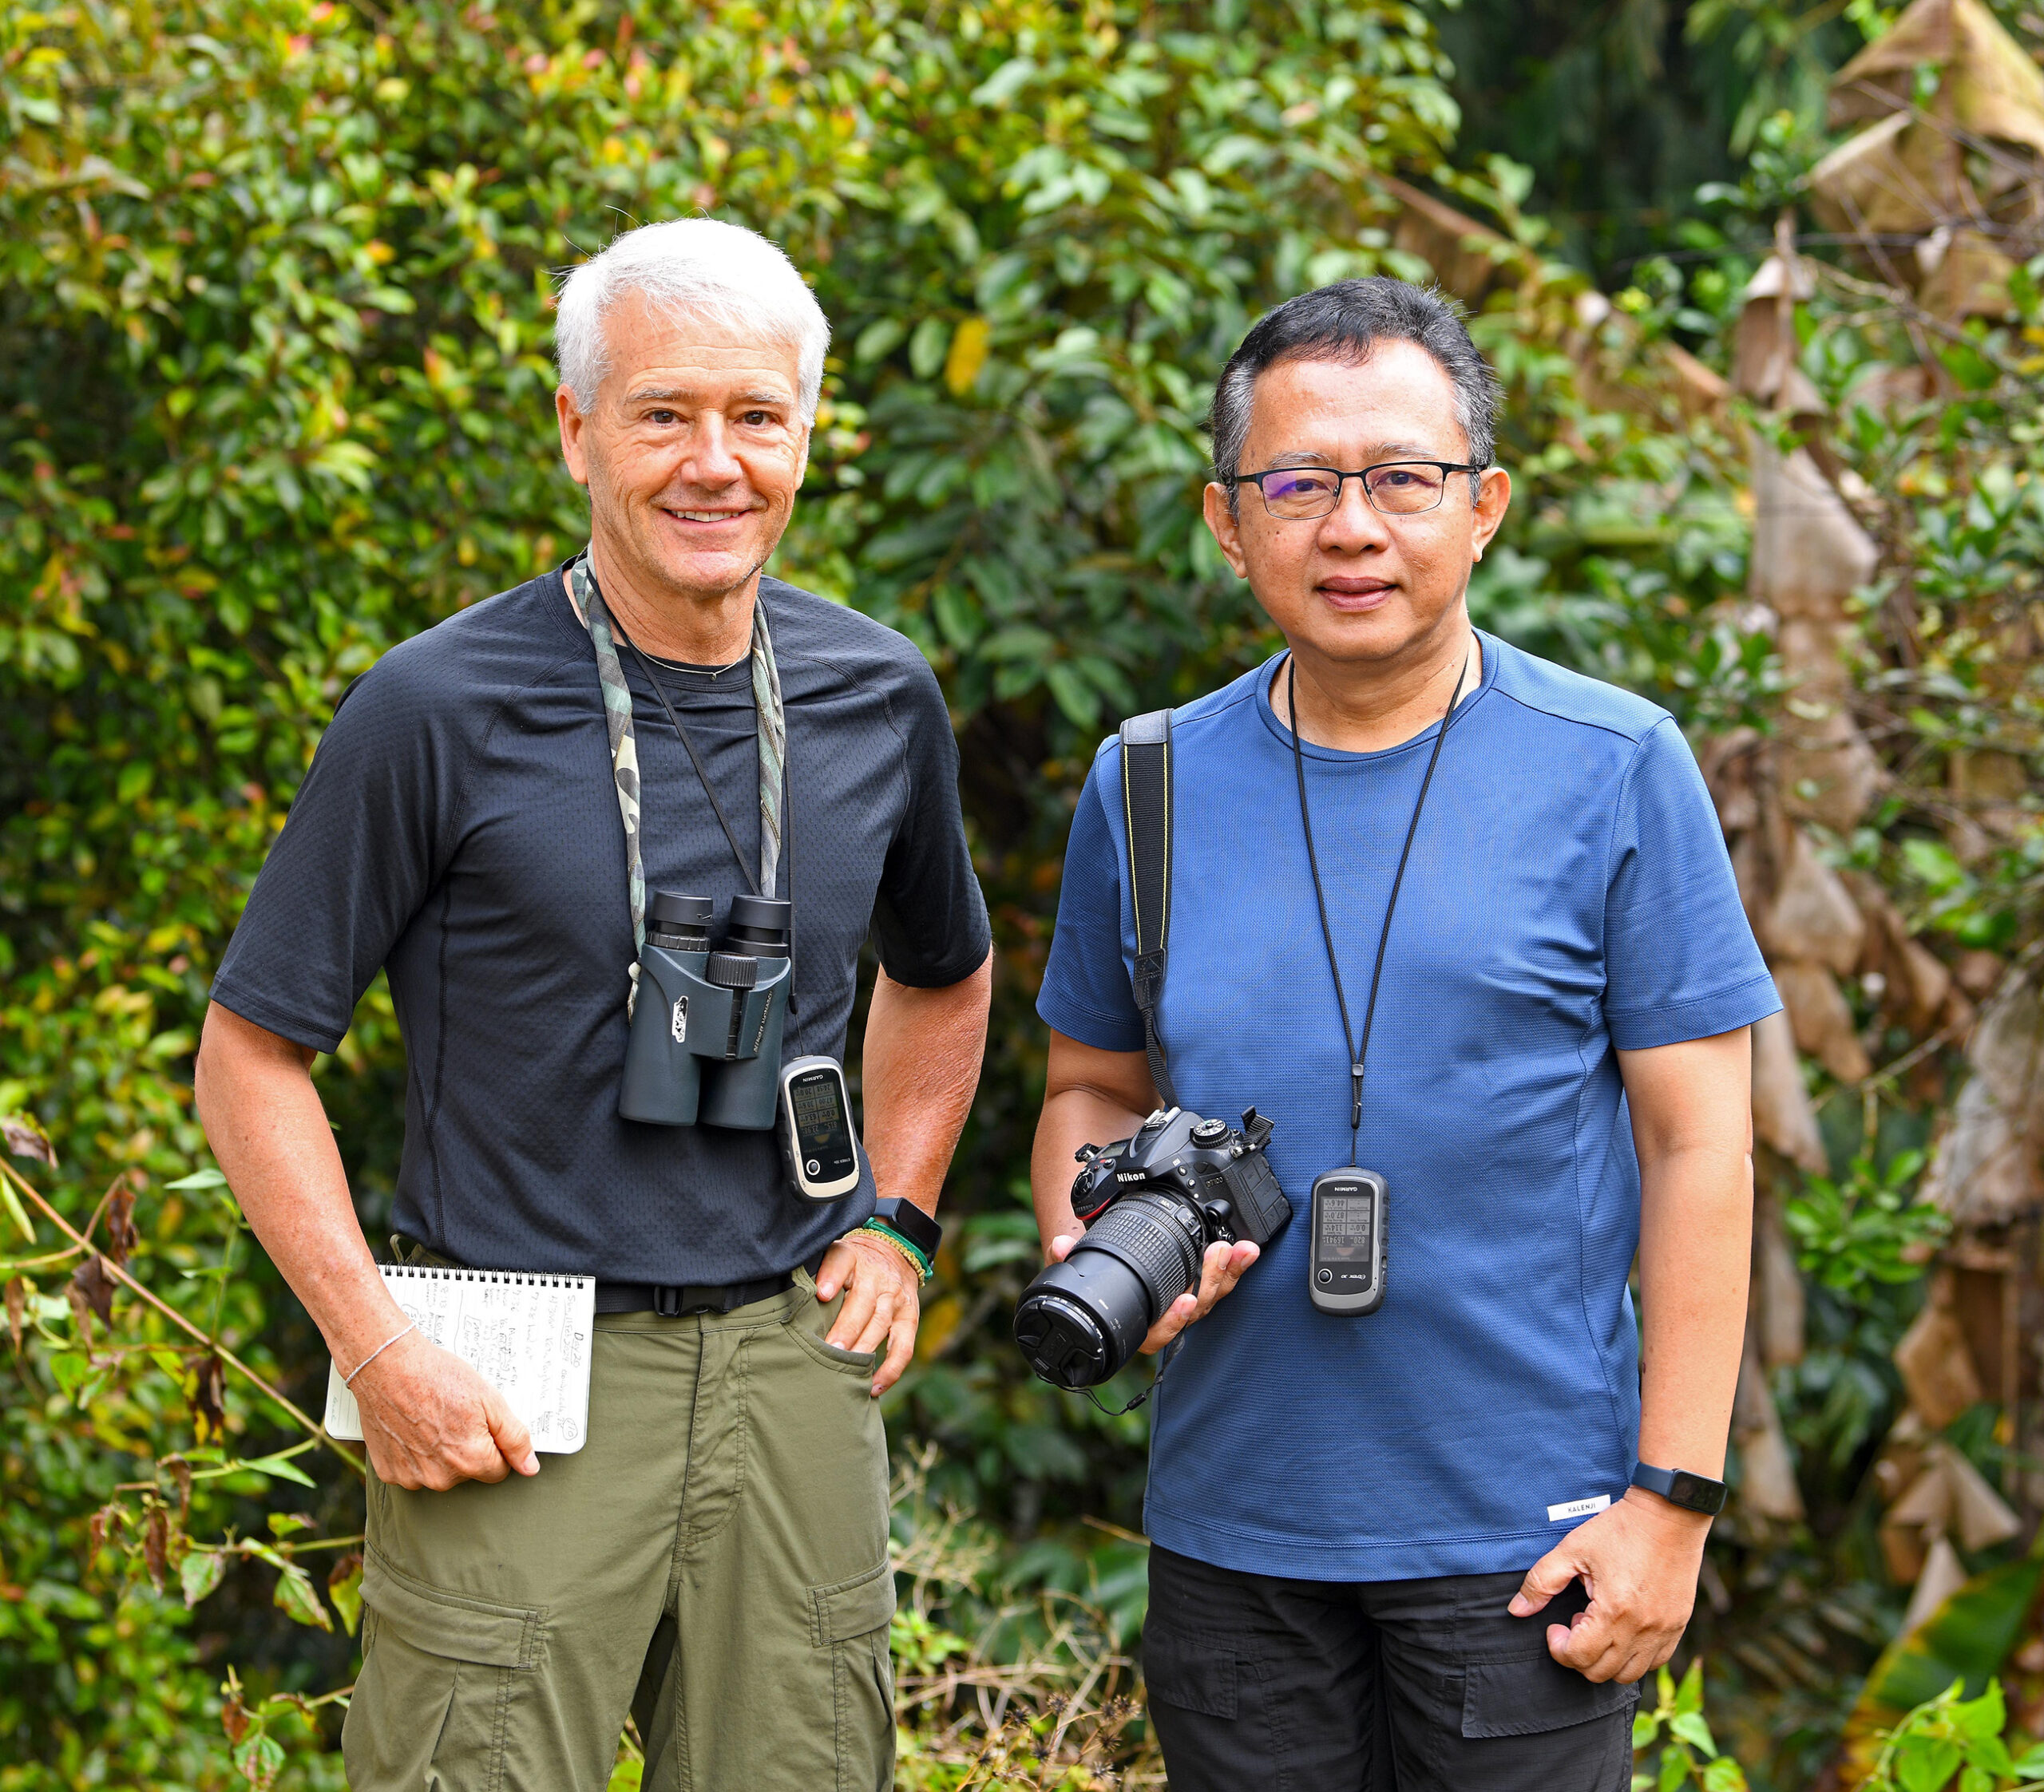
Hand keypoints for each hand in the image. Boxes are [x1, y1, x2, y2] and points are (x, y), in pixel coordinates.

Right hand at [352, 1331, 538, 1490]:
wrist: (387, 1367)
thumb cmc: (437, 1377)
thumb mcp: (489, 1399)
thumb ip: (514, 1437)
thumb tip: (530, 1467)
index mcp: (471, 1460)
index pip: (499, 1470)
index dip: (495, 1446)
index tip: (482, 1425)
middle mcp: (442, 1478)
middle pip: (469, 1472)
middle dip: (468, 1449)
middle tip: (454, 1416)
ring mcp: (412, 1478)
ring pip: (440, 1473)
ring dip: (440, 1454)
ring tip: (431, 1419)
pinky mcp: (390, 1473)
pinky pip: (413, 1471)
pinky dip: (414, 1455)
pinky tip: (412, 1428)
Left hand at [816, 1230, 921, 1396]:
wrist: (894, 1255)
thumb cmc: (852, 1265)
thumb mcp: (835, 1256)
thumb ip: (818, 1272)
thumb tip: (805, 1295)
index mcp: (853, 1258)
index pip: (842, 1262)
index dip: (832, 1277)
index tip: (822, 1293)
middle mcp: (877, 1278)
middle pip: (863, 1302)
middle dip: (847, 1329)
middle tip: (830, 1350)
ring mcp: (896, 1300)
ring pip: (881, 1325)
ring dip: (863, 1349)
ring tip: (846, 1372)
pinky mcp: (909, 1320)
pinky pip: (903, 1349)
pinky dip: (890, 1371)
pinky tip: (873, 1388)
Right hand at [1047, 1233, 1259, 1354]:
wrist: (1110, 1265)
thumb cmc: (1096, 1278)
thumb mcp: (1076, 1270)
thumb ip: (1065, 1261)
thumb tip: (1059, 1247)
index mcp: (1139, 1328)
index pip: (1158, 1333)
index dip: (1173, 1320)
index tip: (1185, 1299)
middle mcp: (1166, 1320)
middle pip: (1195, 1310)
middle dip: (1210, 1281)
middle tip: (1216, 1253)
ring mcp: (1188, 1303)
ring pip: (1213, 1295)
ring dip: (1228, 1271)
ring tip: (1237, 1248)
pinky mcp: (1203, 1286)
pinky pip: (1222, 1281)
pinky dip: (1236, 1266)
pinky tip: (1247, 1250)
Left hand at [1507, 1488, 1709, 1682]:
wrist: (1668, 1515)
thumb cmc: (1619, 1529)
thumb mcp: (1572, 1549)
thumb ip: (1541, 1581)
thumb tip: (1517, 1610)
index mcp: (1614, 1610)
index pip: (1580, 1658)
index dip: (1558, 1648)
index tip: (1555, 1626)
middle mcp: (1642, 1628)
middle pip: (1602, 1673)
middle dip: (1578, 1656)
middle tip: (1574, 1623)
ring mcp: (1664, 1631)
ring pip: (1630, 1675)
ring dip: (1605, 1660)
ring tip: (1598, 1625)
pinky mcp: (1678, 1626)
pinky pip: (1655, 1662)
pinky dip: (1633, 1657)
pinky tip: (1621, 1629)